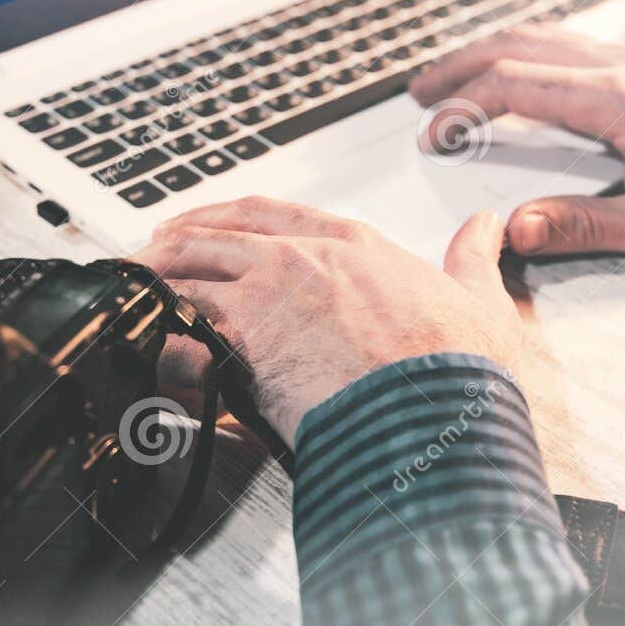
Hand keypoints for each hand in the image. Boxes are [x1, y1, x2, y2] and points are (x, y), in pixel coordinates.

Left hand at [135, 198, 526, 446]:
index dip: (233, 214)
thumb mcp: (478, 301)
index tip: (209, 221)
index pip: (276, 212)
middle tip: (157, 247)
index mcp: (356, 244)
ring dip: (160, 274)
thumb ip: (473, 261)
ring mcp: (271, 290)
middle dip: (182, 235)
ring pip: (193, 265)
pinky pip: (184, 318)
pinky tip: (145, 332)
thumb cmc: (453, 370)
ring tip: (136, 286)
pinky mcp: (246, 335)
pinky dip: (160, 324)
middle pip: (222, 229)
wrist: (433, 412)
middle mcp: (307, 256)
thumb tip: (488, 231)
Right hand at [408, 24, 624, 258]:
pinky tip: (519, 71)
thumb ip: (584, 225)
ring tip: (454, 78)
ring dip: (488, 52)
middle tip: (419, 93)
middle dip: (458, 66)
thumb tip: (515, 227)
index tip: (432, 134)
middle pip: (517, 45)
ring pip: (541, 36)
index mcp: (616, 99)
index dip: (462, 108)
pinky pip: (567, 42)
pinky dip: (524, 51)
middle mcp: (620, 66)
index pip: (513, 86)